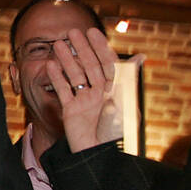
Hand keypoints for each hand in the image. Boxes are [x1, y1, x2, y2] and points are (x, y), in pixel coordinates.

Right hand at [48, 28, 137, 152]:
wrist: (100, 157)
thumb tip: (139, 57)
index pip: (107, 63)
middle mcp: (100, 93)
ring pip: (74, 76)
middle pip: (89, 66)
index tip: (92, 31)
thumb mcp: (125, 103)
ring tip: (58, 45)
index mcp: (115, 90)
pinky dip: (57, 78)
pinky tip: (51, 66)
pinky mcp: (71, 111)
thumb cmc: (117, 133)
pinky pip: (63, 91)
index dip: (100, 47)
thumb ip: (127, 78)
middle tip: (71, 32)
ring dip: (67, 60)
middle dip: (81, 48)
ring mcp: (85, 101)